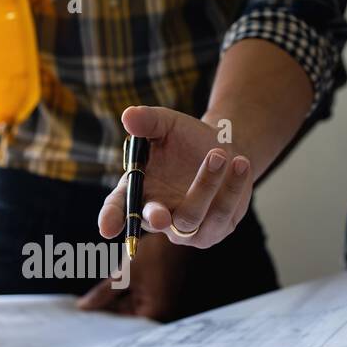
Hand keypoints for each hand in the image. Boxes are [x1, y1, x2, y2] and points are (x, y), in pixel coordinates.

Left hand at [76, 231, 189, 320]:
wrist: (179, 233)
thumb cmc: (156, 252)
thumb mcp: (124, 273)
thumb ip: (103, 293)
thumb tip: (84, 307)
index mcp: (156, 313)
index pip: (123, 328)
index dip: (102, 324)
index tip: (82, 321)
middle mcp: (160, 315)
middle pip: (126, 321)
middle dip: (104, 315)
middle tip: (81, 313)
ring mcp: (159, 306)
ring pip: (128, 311)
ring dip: (111, 307)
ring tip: (87, 305)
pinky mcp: (157, 298)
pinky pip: (134, 303)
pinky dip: (120, 299)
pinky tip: (101, 297)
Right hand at [96, 106, 253, 249]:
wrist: (225, 149)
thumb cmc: (186, 139)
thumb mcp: (166, 124)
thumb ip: (147, 121)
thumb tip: (128, 116)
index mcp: (139, 191)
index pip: (119, 208)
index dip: (111, 219)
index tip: (106, 229)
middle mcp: (159, 213)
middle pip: (154, 221)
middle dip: (156, 217)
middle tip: (160, 215)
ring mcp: (186, 229)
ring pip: (191, 217)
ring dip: (206, 184)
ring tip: (219, 153)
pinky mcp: (214, 230)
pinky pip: (221, 214)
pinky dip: (231, 188)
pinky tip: (240, 163)